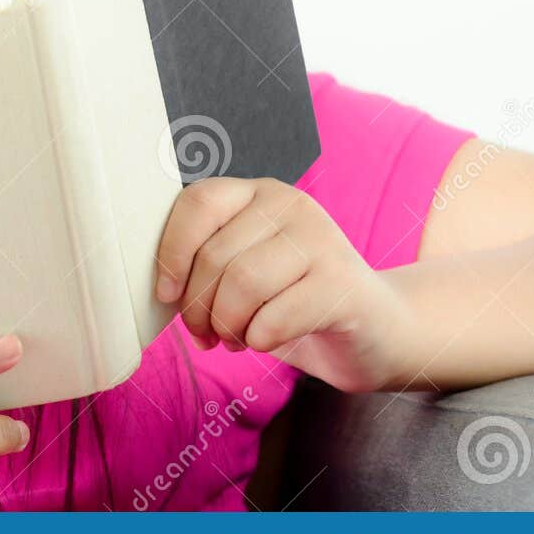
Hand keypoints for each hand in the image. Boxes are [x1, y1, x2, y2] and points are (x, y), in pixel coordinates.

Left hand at [154, 176, 417, 393]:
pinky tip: (267, 340)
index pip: (198, 203)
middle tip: (205, 334)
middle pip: (215, 255)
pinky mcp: (344, 284)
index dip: (171, 253)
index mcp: (259, 193)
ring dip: (227, 326)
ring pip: (242, 285)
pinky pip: (273, 318)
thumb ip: (206, 260)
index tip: (166, 295)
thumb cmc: (292, 299)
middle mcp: (292, 204)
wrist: (376, 330)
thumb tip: (157, 285)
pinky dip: (259, 339)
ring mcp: (322, 240)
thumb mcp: (244, 267)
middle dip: (198, 308)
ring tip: (234, 338)